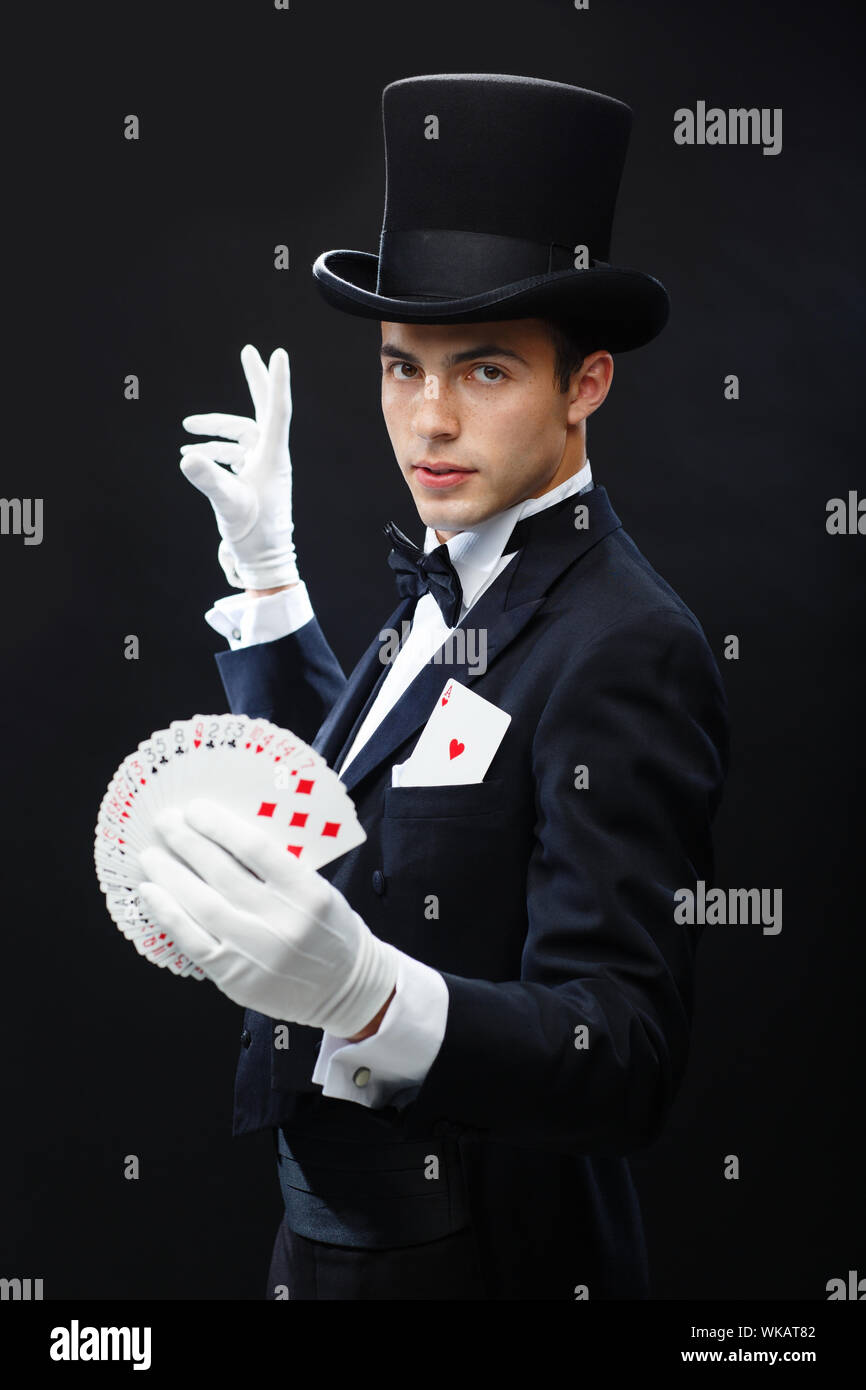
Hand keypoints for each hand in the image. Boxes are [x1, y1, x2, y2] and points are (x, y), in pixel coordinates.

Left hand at [137, 799, 399, 1037]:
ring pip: (201, 903)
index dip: (219, 825)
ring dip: (170, 874)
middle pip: (222, 872)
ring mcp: (255, 951)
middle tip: (165, 821)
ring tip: (152, 854)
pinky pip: (191, 940)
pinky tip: (151, 892)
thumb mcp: (320, 890)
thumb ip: (281, 868)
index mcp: (308, 892)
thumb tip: (224, 835)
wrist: (345, 989)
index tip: (196, 809)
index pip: (256, 848)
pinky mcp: (234, 976)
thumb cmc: (330, 931)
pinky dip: (166, 913)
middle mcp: (282, 921)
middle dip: (187, 841)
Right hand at [180, 345, 299, 590]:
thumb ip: (209, 480)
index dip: (276, 381)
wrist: (263, 563)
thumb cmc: (254, 536)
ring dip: (213, 431)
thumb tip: (188, 458)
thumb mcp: (228, 505)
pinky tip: (192, 458)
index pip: (277, 410)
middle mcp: (270, 457)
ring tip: (186, 433)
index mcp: (273, 457)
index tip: (278, 353)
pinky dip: (212, 452)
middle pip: (264, 410)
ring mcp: (261, 468)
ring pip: (238, 436)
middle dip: (255, 381)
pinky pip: (231, 455)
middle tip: (249, 353)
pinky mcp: (251, 480)